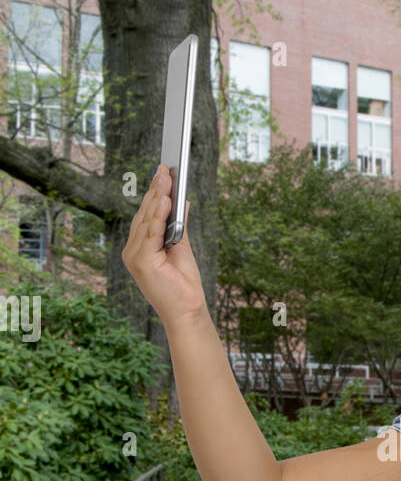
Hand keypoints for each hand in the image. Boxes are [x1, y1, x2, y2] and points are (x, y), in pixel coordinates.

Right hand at [121, 164, 206, 328]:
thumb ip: (177, 225)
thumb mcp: (180, 247)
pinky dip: (158, 215)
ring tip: (166, 176)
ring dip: (157, 197)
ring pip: (146, 221)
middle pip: (144, 215)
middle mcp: (132, 251)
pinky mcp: (141, 262)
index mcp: (139, 249)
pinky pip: (151, 233)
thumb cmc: (184, 284)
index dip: (154, 193)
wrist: (188, 312)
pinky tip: (166, 199)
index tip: (162, 172)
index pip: (145, 216)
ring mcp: (134, 257)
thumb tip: (181, 198)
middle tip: (165, 168)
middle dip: (155, 190)